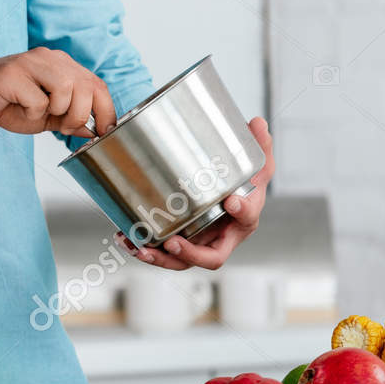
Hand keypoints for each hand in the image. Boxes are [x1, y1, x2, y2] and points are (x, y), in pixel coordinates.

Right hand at [0, 47, 115, 138]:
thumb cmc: (5, 104)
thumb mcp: (45, 116)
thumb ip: (69, 120)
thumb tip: (94, 130)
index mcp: (60, 64)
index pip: (96, 83)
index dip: (106, 109)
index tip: (105, 130)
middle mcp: (48, 57)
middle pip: (86, 85)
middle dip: (80, 115)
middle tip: (63, 126)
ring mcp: (30, 62)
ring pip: (67, 88)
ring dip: (58, 111)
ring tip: (40, 115)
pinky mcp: (12, 73)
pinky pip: (38, 100)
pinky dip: (32, 113)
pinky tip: (18, 108)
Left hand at [122, 116, 273, 270]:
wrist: (228, 200)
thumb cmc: (242, 188)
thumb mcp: (254, 167)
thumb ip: (258, 147)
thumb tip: (257, 122)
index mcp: (243, 220)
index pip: (247, 219)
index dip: (242, 212)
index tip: (232, 201)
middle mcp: (221, 237)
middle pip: (210, 257)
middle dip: (189, 253)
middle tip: (173, 242)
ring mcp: (199, 243)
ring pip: (182, 261)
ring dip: (160, 258)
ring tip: (141, 248)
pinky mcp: (179, 242)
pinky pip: (162, 252)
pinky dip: (144, 248)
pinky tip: (126, 239)